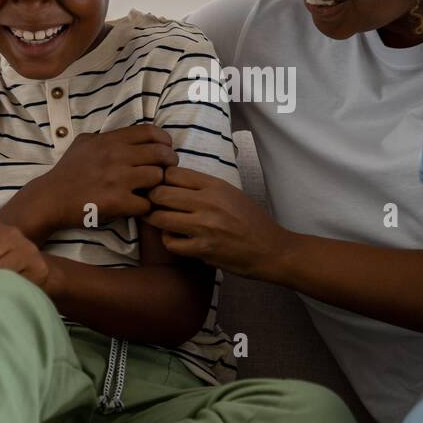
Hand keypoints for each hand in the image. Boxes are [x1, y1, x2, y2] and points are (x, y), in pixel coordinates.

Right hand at [34, 125, 179, 228]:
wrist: (50, 198)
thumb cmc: (67, 171)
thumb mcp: (83, 143)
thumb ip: (105, 136)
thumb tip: (124, 134)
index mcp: (111, 141)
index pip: (151, 132)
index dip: (164, 141)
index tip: (165, 149)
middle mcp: (117, 156)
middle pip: (161, 154)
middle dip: (169, 163)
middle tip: (166, 171)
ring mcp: (118, 180)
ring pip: (158, 178)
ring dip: (159, 185)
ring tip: (152, 190)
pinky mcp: (117, 202)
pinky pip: (147, 204)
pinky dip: (146, 207)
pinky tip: (139, 207)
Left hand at [146, 167, 288, 277]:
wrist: (271, 249)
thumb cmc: (251, 220)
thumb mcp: (231, 193)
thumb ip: (203, 186)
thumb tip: (172, 180)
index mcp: (215, 185)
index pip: (172, 173)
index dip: (160, 179)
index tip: (160, 186)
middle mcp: (208, 202)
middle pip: (160, 192)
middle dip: (151, 199)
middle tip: (152, 205)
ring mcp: (204, 226)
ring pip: (159, 217)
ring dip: (156, 219)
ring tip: (160, 221)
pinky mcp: (202, 249)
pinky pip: (170, 242)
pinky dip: (168, 240)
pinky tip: (176, 239)